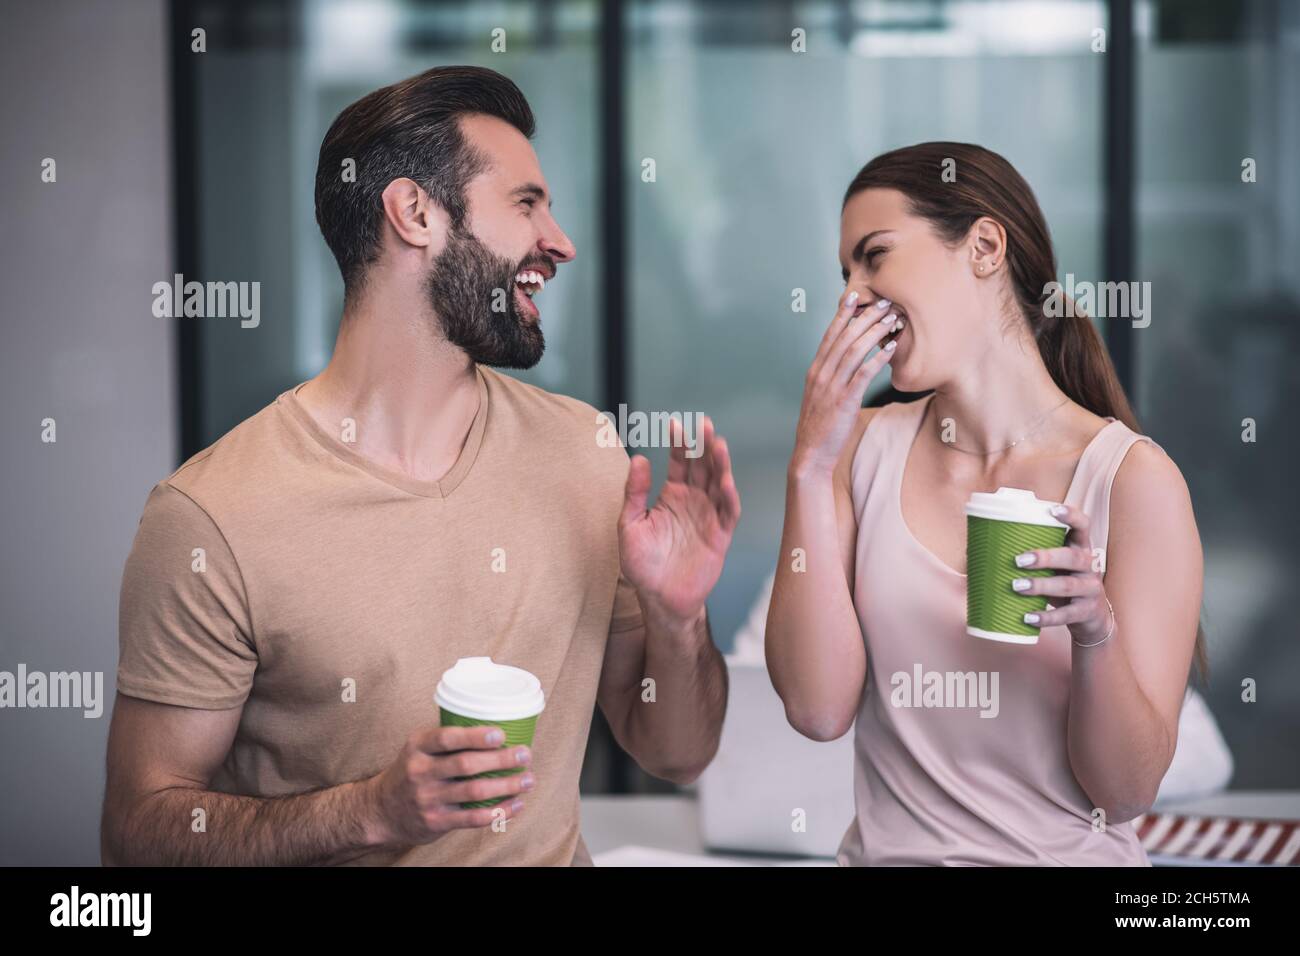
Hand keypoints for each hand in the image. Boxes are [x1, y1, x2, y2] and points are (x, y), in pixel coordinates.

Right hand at [366, 724, 533, 846]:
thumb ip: (448, 739)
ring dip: (507, 785)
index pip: (447, 737)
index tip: (501, 734)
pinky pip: (473, 817)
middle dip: (501, 760)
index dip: (476, 736)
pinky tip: (516, 804)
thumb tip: (498, 724)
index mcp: (417, 746)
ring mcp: (427, 798)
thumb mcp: (418, 748)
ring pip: (474, 791)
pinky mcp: (436, 822)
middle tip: (525, 755)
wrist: (381, 810)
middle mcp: (420, 771)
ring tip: (528, 779)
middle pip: (466, 764)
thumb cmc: (412, 772)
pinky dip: (499, 811)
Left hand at [619, 415, 740, 624]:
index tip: (674, 423)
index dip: (678, 443)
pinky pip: (728, 512)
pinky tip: (725, 481)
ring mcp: (708, 517)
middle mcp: (693, 501)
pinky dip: (729, 497)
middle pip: (702, 467)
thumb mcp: (630, 525)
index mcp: (672, 495)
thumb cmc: (642, 564)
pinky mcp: (720, 536)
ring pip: (718, 484)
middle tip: (704, 424)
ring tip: (718, 445)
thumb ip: (634, 493)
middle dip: (703, 445)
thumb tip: (637, 457)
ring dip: (720, 465)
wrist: (660, 599)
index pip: (678, 462)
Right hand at [791, 289, 898, 476]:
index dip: (842, 314)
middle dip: (866, 317)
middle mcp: (821, 374)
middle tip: (884, 302)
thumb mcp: (820, 396)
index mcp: (815, 370)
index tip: (854, 296)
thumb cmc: (820, 426)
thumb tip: (846, 364)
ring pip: (855, 351)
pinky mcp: (844, 401)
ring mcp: (832, 387)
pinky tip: (890, 349)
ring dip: (876, 332)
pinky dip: (877, 359)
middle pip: (845, 337)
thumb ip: (831, 377)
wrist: (811, 453)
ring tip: (893, 320)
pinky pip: (863, 374)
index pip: (830, 335)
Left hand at [1009, 502, 1112, 641]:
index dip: (1071, 516)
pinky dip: (1046, 617)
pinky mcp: (1085, 612)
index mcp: (1080, 548)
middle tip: (1019, 560)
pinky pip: (1066, 615)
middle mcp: (1089, 566)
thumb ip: (1028, 554)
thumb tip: (974, 547)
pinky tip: (1027, 617)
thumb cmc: (1062, 581)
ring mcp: (1090, 590)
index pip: (1083, 526)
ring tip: (1016, 586)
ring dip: (1041, 585)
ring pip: (1067, 585)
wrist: (1091, 618)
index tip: (1053, 509)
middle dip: (1046, 557)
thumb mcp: (1054, 566)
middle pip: (1073, 557)